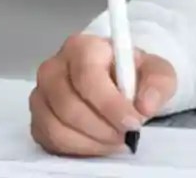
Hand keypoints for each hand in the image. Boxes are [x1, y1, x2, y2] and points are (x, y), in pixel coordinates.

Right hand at [30, 33, 177, 155]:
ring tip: (116, 140)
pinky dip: (78, 148)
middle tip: (127, 136)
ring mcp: (41, 94)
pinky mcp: (37, 119)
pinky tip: (100, 143)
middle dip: (102, 127)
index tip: (133, 122)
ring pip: (57, 126)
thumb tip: (145, 105)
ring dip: (92, 141)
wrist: (118, 82)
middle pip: (69, 105)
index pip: (87, 76)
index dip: (110, 104)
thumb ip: (158, 83)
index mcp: (81, 47)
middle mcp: (53, 67)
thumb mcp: (156, 72)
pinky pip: (51, 140)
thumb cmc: (133, 74)